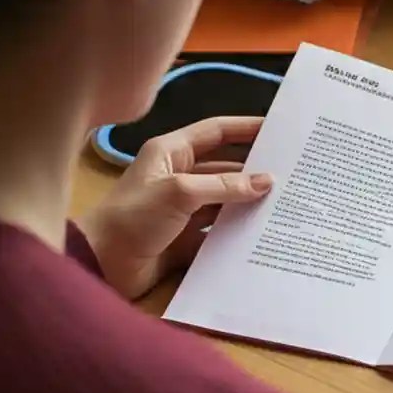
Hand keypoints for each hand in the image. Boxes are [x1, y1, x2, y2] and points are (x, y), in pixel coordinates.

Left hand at [77, 117, 272, 298]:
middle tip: (292, 174)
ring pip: (224, 202)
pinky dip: (237, 234)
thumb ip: (225, 186)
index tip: (278, 130)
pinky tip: (263, 236)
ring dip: (249, 205)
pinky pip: (218, 233)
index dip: (246, 128)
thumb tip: (267, 181)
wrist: (100, 265)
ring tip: (286, 205)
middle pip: (225, 169)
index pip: (215, 132)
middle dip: (255, 172)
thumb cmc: (133, 217)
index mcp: (171, 153)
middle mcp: (178, 177)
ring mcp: (182, 210)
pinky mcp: (185, 239)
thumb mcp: (180, 193)